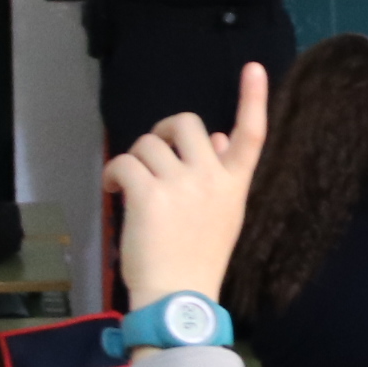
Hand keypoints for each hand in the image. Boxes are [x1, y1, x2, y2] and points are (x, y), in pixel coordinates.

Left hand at [106, 67, 270, 310]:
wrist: (178, 298)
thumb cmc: (198, 261)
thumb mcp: (222, 216)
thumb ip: (221, 175)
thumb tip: (218, 138)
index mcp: (235, 185)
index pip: (252, 135)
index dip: (253, 99)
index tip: (254, 68)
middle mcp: (212, 178)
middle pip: (187, 124)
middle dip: (164, 132)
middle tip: (153, 157)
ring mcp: (181, 185)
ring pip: (149, 144)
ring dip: (134, 160)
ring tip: (129, 187)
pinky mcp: (149, 194)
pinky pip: (124, 162)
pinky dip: (113, 174)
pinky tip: (114, 191)